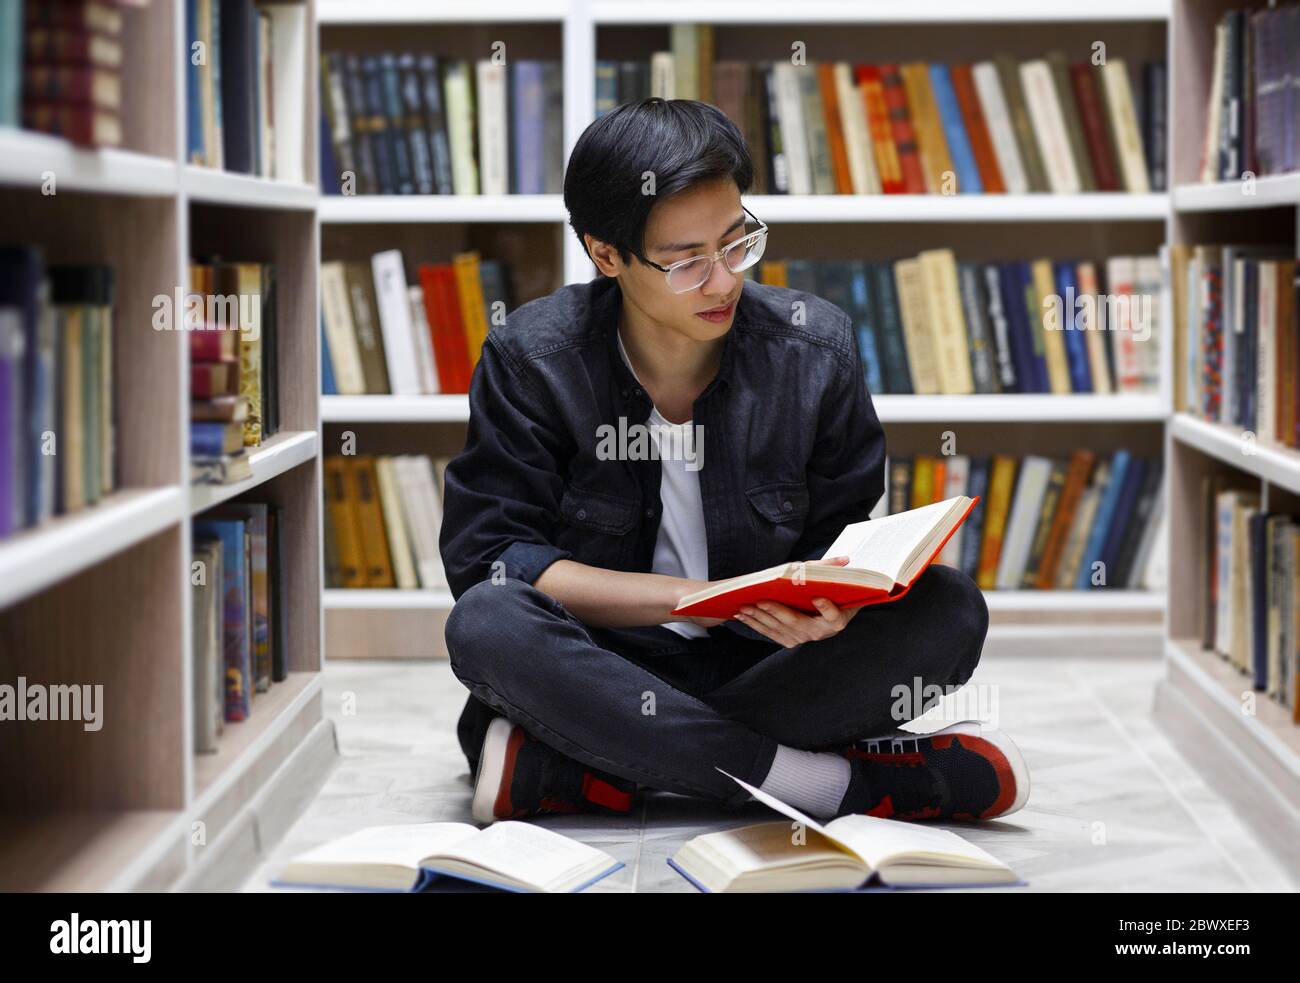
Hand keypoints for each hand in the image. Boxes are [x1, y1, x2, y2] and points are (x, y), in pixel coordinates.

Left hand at [734, 556, 859, 646]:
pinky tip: (741, 616)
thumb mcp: (828, 579)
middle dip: (776, 611)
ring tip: (745, 607)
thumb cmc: (824, 591)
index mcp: (836, 619)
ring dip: (760, 618)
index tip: (818, 598)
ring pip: (779, 628)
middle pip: (797, 622)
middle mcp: (820, 632)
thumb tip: (845, 558)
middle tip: (760, 601)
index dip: (827, 608)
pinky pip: (771, 633)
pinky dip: (755, 624)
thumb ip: (832, 570)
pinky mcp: (789, 641)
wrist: (821, 612)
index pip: (834, 616)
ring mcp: (803, 638)